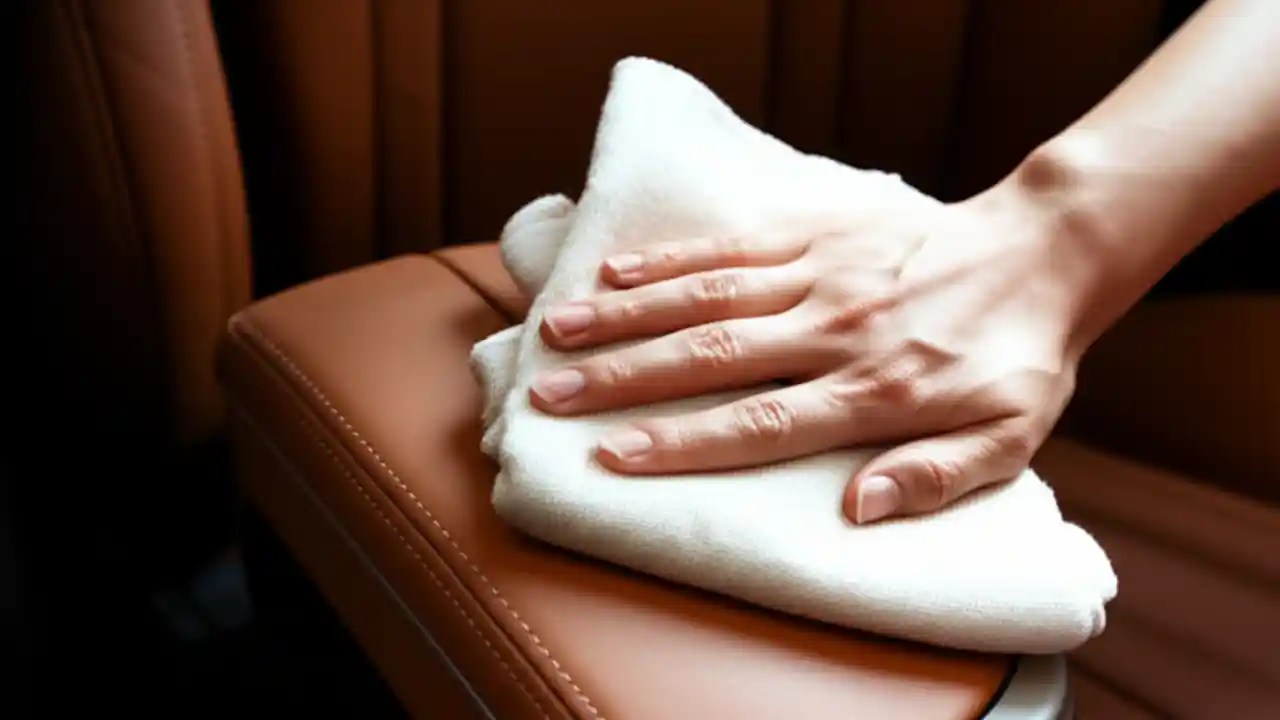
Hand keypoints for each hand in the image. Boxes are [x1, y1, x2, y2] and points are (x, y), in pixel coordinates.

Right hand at [530, 176, 1095, 523]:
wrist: (1042, 251)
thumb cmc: (1018, 356)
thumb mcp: (1008, 437)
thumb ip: (936, 477)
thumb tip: (857, 510)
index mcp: (876, 392)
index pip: (760, 424)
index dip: (683, 443)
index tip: (612, 457)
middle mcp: (836, 332)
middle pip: (712, 358)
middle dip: (624, 379)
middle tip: (550, 396)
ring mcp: (822, 275)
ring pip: (709, 297)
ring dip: (628, 316)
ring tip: (557, 333)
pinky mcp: (817, 232)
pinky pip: (734, 245)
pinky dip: (671, 258)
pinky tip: (614, 270)